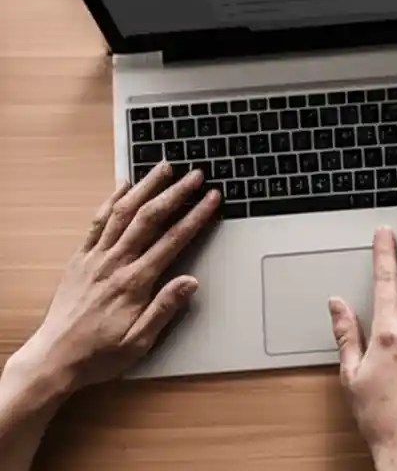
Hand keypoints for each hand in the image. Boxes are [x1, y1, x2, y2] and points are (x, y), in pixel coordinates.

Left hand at [3, 163, 218, 405]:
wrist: (54, 358)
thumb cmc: (99, 354)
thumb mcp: (140, 341)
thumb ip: (165, 309)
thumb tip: (191, 282)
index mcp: (134, 282)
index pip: (173, 240)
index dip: (196, 216)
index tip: (212, 199)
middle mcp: (114, 263)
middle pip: (149, 218)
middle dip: (176, 193)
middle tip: (196, 175)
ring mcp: (95, 257)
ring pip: (123, 212)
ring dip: (145, 187)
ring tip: (164, 168)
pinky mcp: (80, 259)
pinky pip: (97, 222)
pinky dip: (111, 200)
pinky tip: (122, 186)